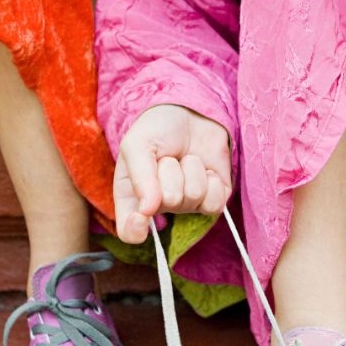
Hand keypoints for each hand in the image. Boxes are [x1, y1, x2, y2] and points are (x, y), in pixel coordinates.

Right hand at [114, 105, 232, 243]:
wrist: (189, 113)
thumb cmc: (157, 131)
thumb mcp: (137, 145)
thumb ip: (140, 176)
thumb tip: (147, 210)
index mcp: (133, 198)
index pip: (130, 231)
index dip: (135, 229)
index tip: (142, 214)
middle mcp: (160, 208)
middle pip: (168, 202)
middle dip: (170, 170)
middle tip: (167, 157)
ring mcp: (187, 205)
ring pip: (193, 196)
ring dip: (191, 169)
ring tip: (184, 158)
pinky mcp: (213, 199)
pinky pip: (215, 202)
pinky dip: (211, 180)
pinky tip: (205, 169)